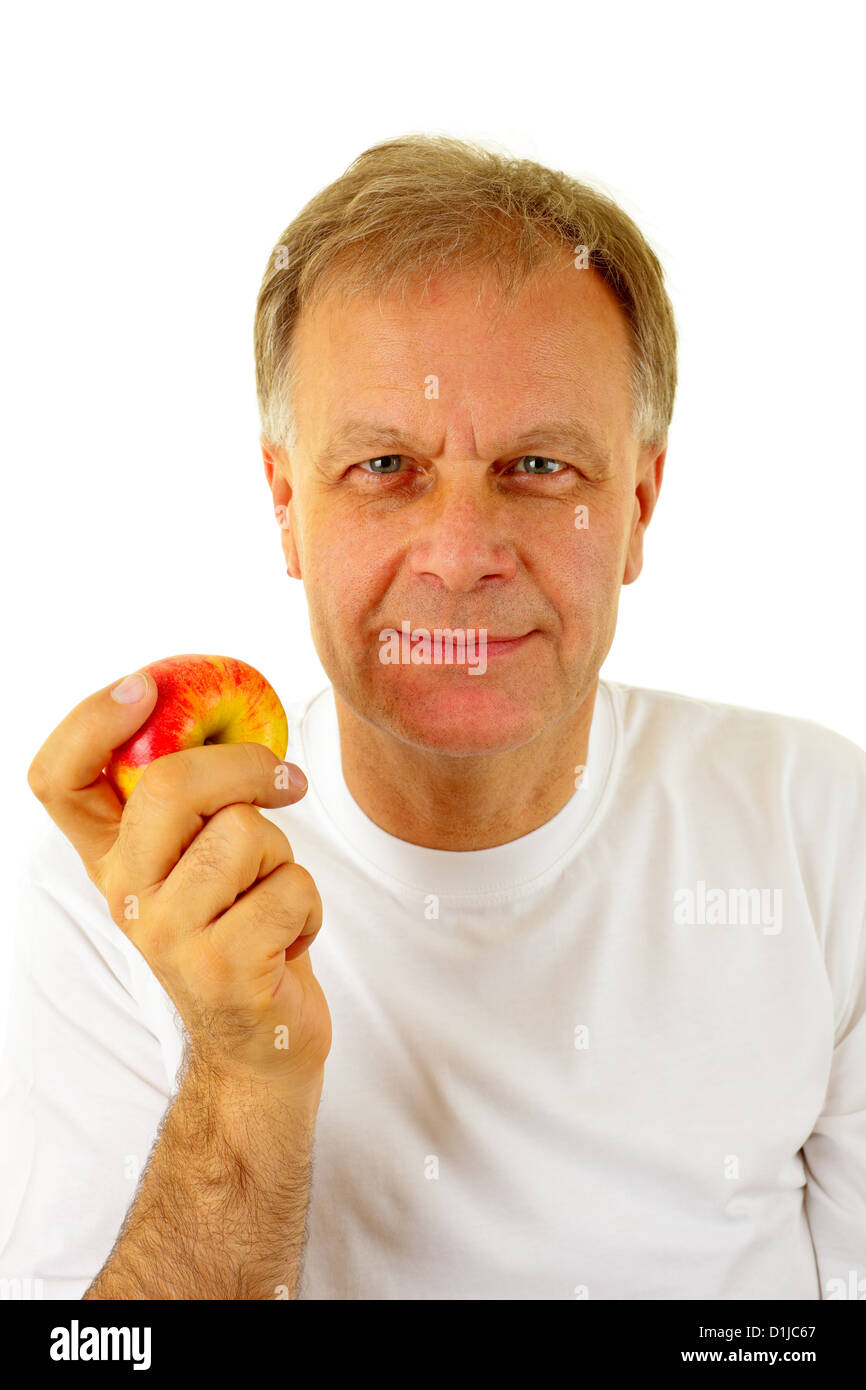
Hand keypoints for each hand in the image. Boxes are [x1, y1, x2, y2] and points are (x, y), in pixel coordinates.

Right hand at [27, 671, 331, 1090]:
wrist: (261, 1046)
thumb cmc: (242, 931)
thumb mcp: (203, 862)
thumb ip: (198, 802)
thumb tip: (232, 717)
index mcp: (113, 859)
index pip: (58, 780)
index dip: (91, 721)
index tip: (146, 687)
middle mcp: (127, 895)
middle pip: (168, 785)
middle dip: (245, 766)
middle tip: (285, 782)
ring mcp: (169, 936)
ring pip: (245, 832)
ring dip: (284, 855)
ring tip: (271, 897)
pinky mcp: (224, 969)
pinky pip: (290, 887)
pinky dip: (310, 907)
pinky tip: (288, 941)